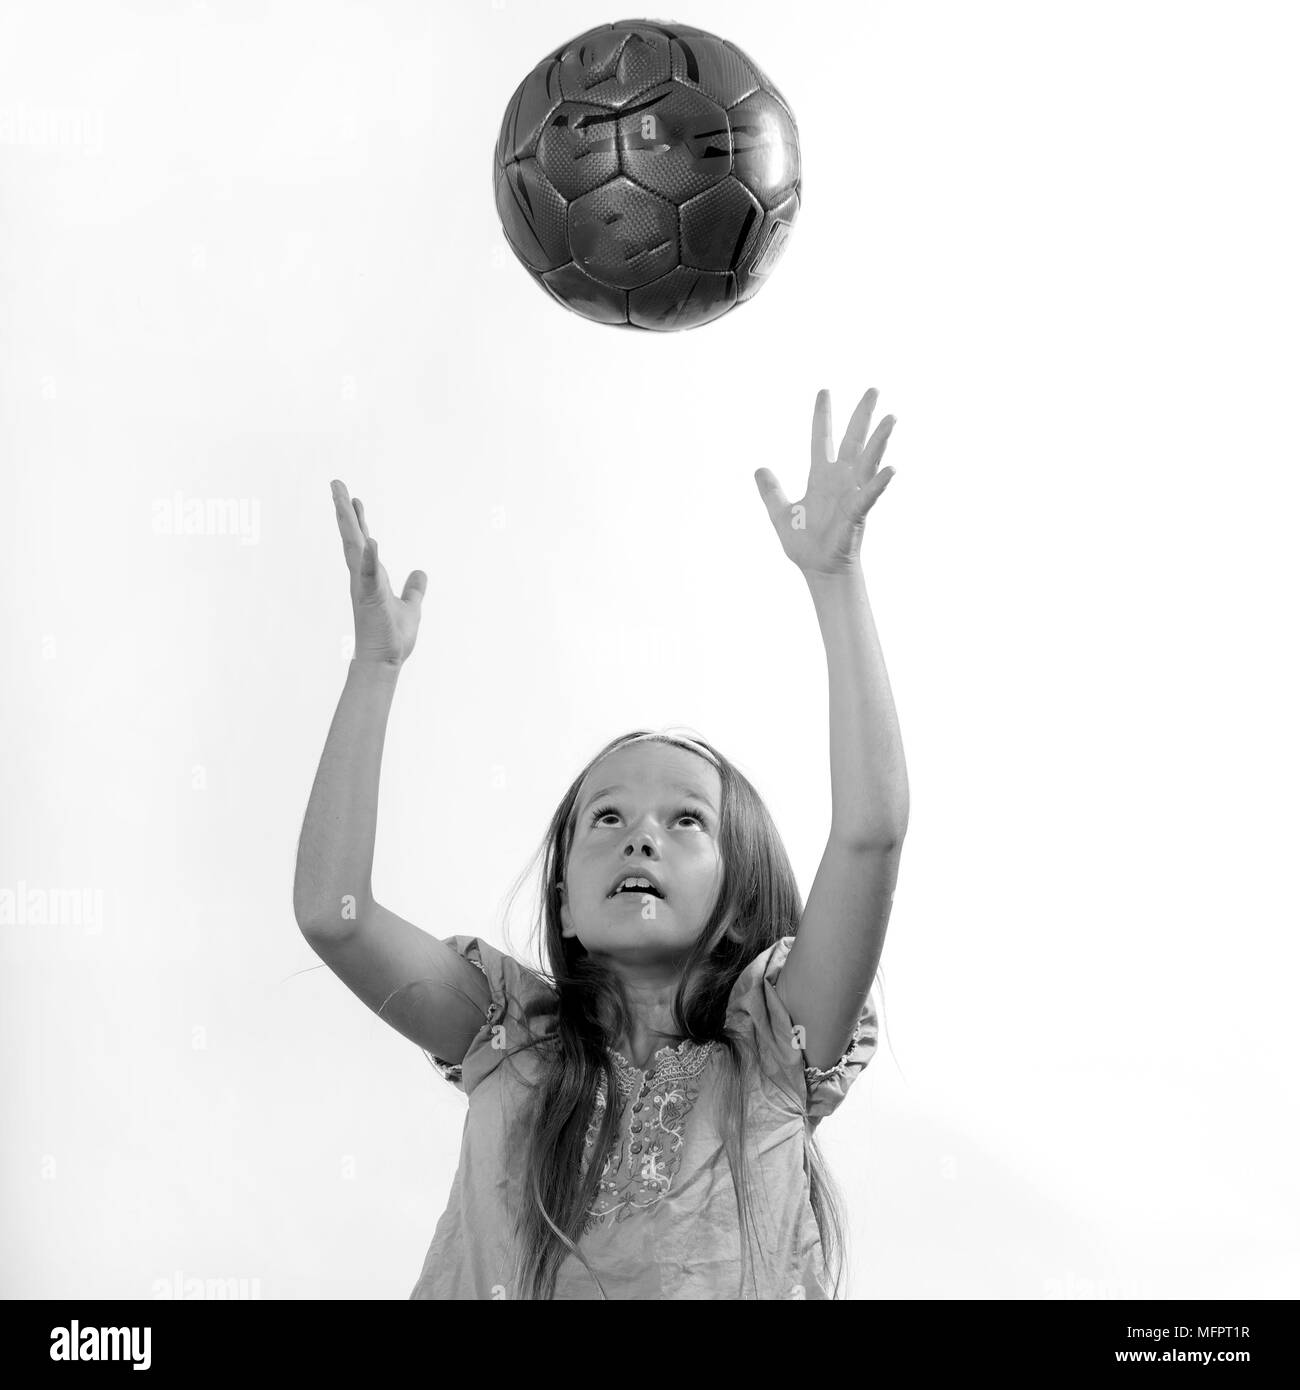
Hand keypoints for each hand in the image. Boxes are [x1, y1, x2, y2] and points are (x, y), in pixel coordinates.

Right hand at [331, 480, 426, 665]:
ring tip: (342, 497)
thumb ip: (414, 589)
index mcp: (371, 577)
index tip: (351, 498)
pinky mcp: (371, 599)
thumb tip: (420, 573)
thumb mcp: (411, 607)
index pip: (362, 542)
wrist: (386, 662)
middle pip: (351, 538)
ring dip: (349, 523)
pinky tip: (370, 540)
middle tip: (335, 484)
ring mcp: (364, 587)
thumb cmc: (393, 638)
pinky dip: (370, 559)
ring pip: (354, 549)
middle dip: (343, 511)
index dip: (357, 520)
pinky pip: (370, 576)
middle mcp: (362, 578)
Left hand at [754, 387, 896, 576]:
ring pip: (868, 461)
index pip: (822, 438)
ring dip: (879, 441)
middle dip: (862, 415)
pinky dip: (880, 483)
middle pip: (853, 440)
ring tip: (891, 418)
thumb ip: (771, 491)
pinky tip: (892, 469)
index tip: (824, 391)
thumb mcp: (781, 513)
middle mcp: (840, 480)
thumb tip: (759, 469)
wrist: (818, 570)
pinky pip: (870, 495)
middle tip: (873, 388)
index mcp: (821, 477)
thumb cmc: (805, 544)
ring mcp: (851, 494)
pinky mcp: (857, 513)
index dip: (823, 416)